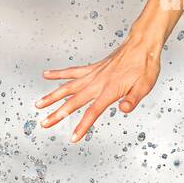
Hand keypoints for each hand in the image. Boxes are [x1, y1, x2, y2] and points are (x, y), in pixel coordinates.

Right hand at [35, 33, 161, 142]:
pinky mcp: (93, 68)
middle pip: (74, 101)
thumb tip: (124, 110)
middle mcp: (97, 82)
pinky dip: (58, 74)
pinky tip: (46, 75)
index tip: (73, 138)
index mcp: (110, 89)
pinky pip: (72, 71)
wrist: (142, 45)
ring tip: (38, 104)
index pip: (93, 111)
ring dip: (52, 96)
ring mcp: (93, 74)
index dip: (82, 126)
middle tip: (44, 124)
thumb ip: (133, 99)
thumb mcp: (145, 86)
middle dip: (58, 114)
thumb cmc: (145, 66)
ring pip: (68, 86)